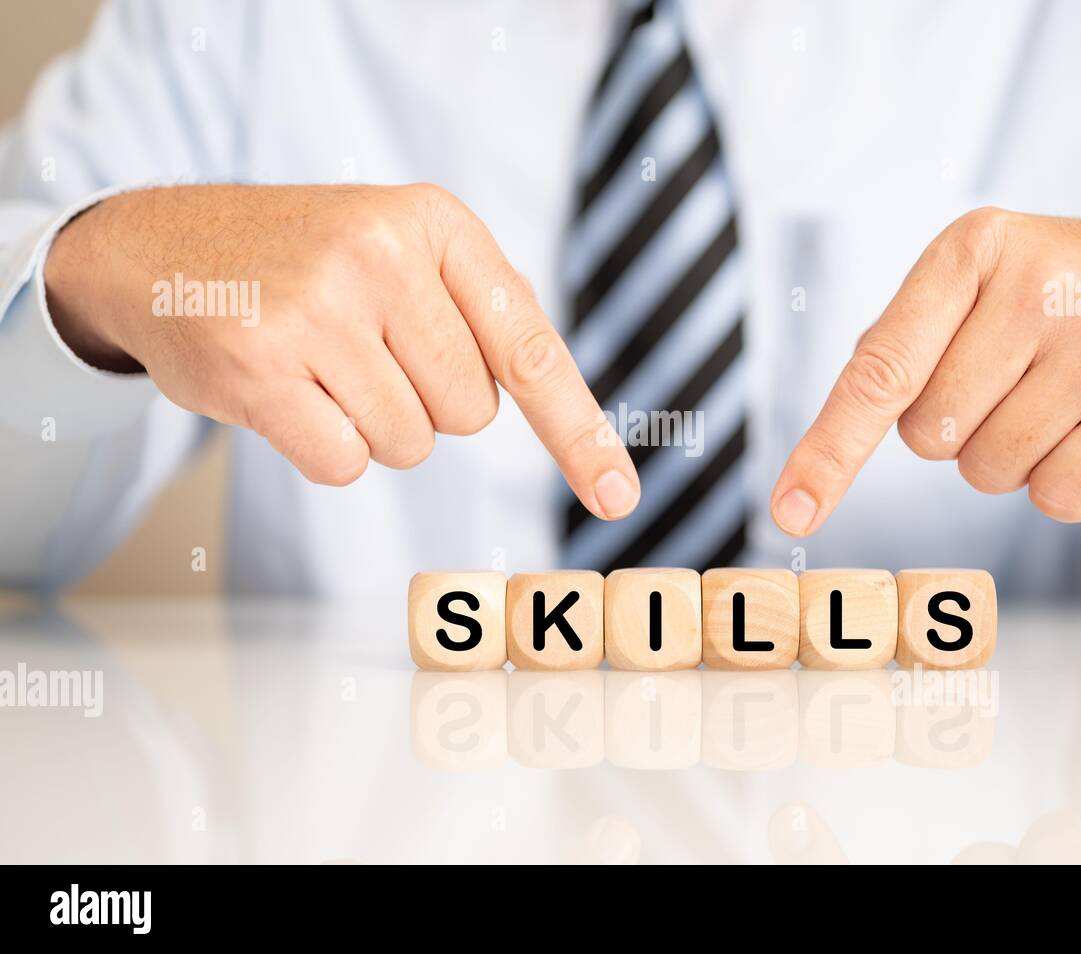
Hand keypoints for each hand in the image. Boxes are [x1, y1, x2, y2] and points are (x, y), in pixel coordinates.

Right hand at [45, 184, 639, 517]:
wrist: (163, 249)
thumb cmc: (307, 261)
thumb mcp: (401, 246)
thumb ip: (480, 312)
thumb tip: (561, 415)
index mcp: (434, 223)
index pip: (529, 349)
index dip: (578, 432)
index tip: (618, 497)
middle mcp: (382, 257)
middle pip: (470, 413)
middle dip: (426, 401)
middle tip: (363, 348)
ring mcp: (318, 311)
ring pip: (410, 444)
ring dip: (373, 425)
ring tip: (320, 364)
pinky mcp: (260, 368)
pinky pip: (346, 464)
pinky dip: (324, 447)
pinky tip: (286, 391)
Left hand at [771, 209, 1080, 533]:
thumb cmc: (1055, 296)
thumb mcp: (975, 280)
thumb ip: (900, 345)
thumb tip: (823, 456)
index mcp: (971, 250)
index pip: (880, 370)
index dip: (829, 449)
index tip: (791, 511)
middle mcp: (1039, 287)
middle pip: (930, 435)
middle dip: (956, 429)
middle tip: (1012, 377)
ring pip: (990, 472)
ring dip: (1010, 455)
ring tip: (1059, 395)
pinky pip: (1055, 499)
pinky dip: (1063, 481)